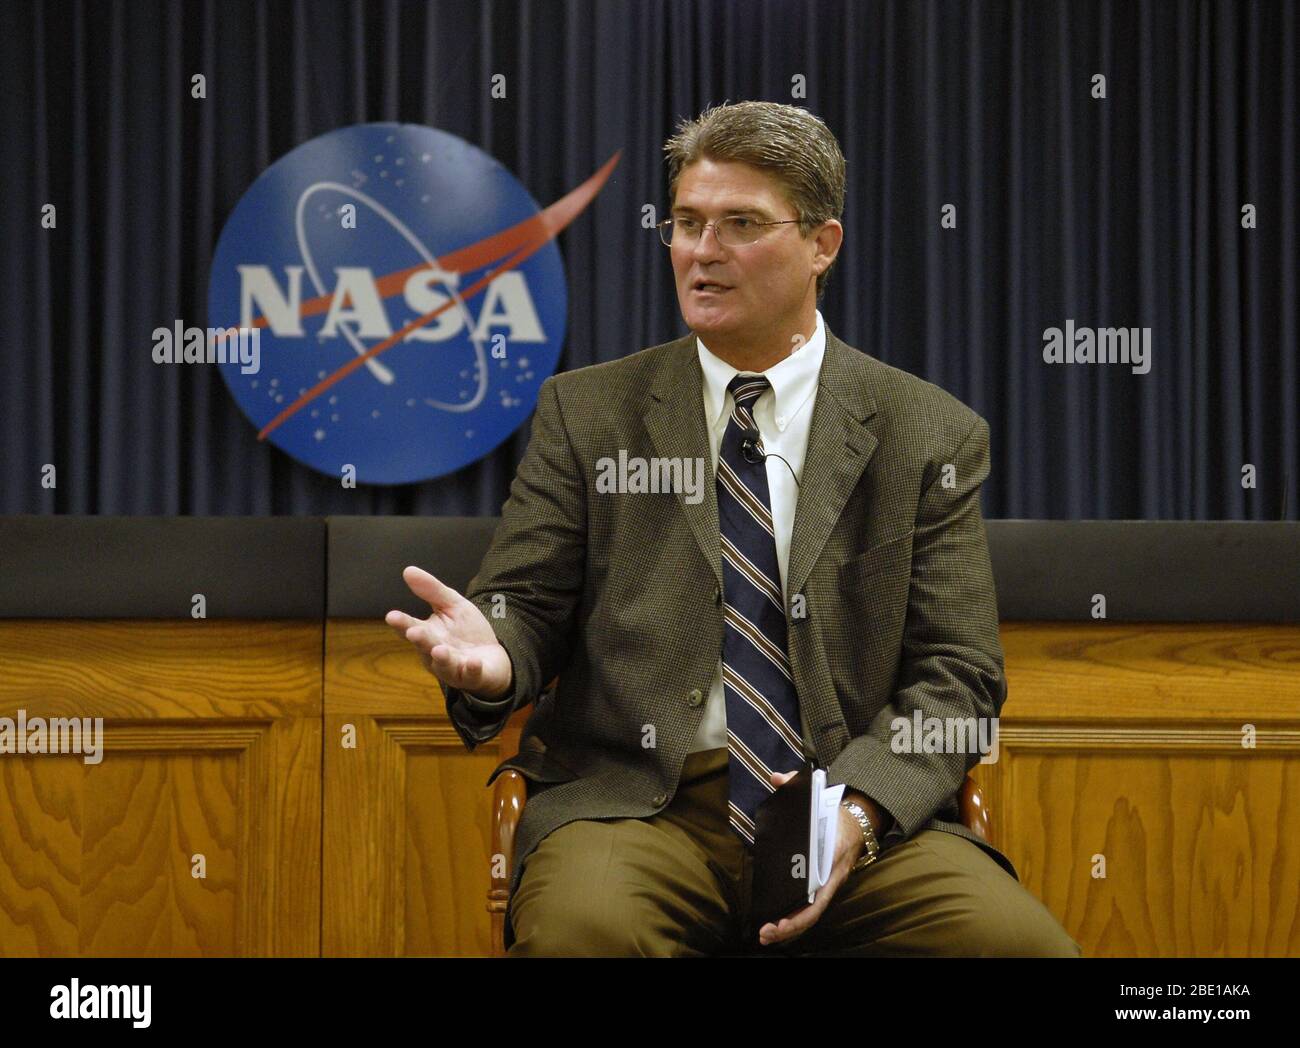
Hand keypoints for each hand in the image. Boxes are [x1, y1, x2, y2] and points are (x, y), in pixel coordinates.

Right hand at [384, 565, 512, 699]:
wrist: (492, 657)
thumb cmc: (466, 632)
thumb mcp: (452, 605)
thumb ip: (431, 590)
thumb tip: (408, 570)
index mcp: (428, 635)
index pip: (410, 628)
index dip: (401, 623)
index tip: (391, 616)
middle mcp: (435, 654)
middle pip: (425, 647)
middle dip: (420, 639)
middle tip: (413, 631)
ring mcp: (454, 667)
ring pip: (444, 665)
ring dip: (441, 658)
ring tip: (439, 649)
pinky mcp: (474, 676)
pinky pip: (472, 674)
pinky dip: (472, 669)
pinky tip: (474, 662)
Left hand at [757, 770, 865, 947]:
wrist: (858, 821)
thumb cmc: (835, 813)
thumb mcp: (820, 796)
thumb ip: (797, 786)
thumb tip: (777, 777)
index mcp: (832, 859)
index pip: (818, 894)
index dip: (800, 912)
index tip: (781, 919)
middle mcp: (832, 878)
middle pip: (813, 912)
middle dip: (790, 927)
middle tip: (765, 932)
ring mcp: (829, 885)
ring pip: (811, 915)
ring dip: (790, 928)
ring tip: (766, 934)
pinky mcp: (823, 886)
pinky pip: (810, 908)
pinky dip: (795, 919)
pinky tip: (778, 925)